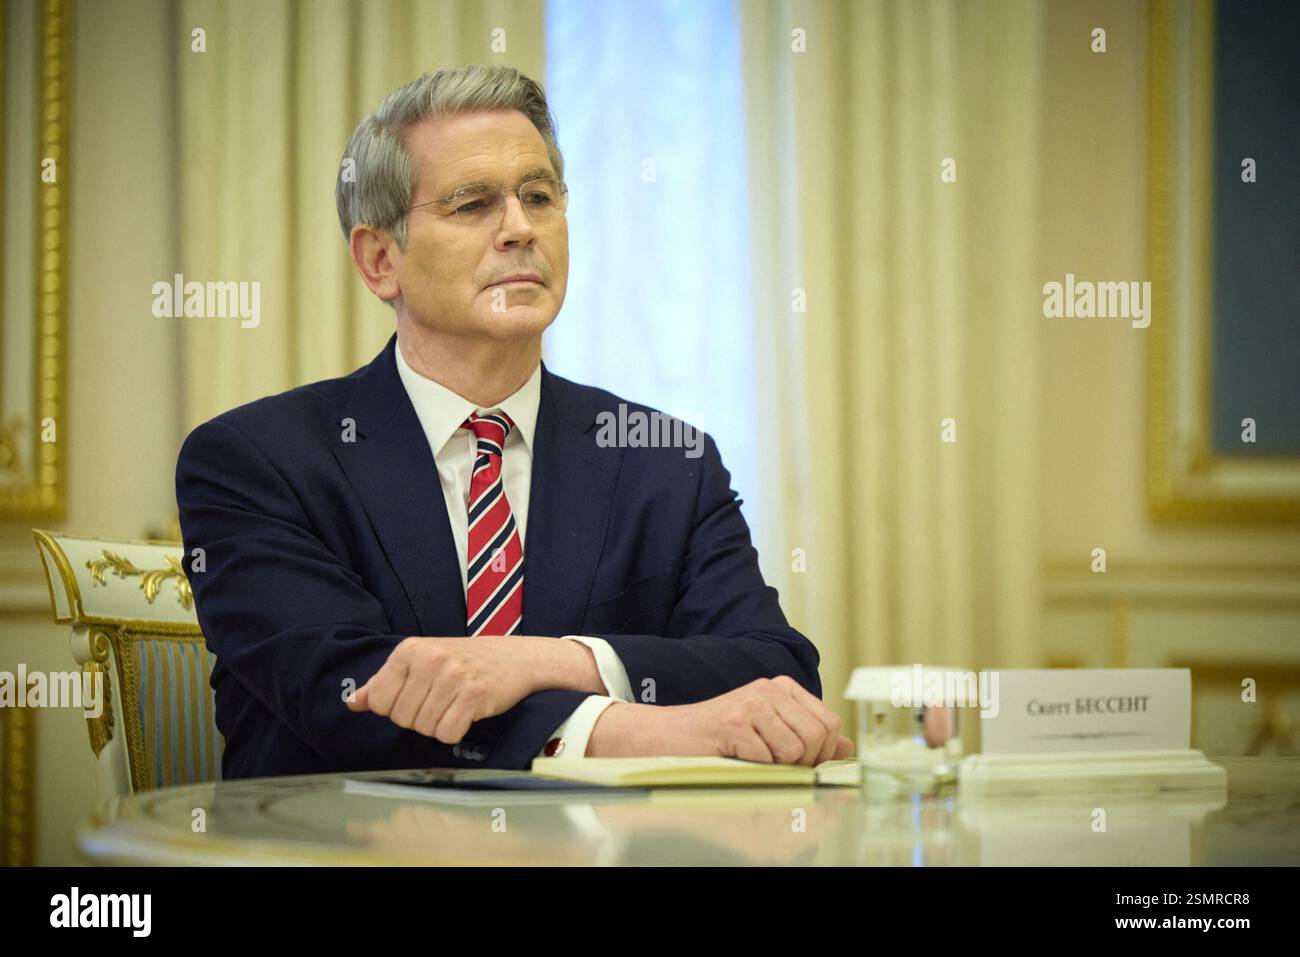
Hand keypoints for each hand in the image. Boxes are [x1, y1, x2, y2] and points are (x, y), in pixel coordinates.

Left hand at [345, 636, 538, 743]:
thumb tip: (353, 703)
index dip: (396, 709)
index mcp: (410, 649)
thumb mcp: (421, 661)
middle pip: (401, 718)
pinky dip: (455, 731)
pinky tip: (466, 714)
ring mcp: (452, 676)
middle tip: (440, 701)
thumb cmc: (465, 660)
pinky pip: (447, 734)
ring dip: (438, 725)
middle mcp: (429, 659)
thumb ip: (385, 682)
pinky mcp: (473, 695)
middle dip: (418, 719)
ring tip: (454, 705)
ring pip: (424, 728)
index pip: (379, 701)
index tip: (416, 698)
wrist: (516, 658)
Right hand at [687, 676, 853, 765]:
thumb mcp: (770, 735)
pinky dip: (753, 769)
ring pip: (794, 750)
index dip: (821, 753)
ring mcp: (751, 703)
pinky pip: (766, 760)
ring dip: (776, 768)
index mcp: (783, 688)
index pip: (829, 724)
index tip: (798, 762)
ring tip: (751, 759)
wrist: (669, 737)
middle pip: (817, 737)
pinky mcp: (734, 722)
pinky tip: (735, 758)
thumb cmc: (720, 739)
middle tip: (774, 765)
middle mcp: (770, 689)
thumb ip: (809, 738)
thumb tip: (847, 747)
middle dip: (802, 763)